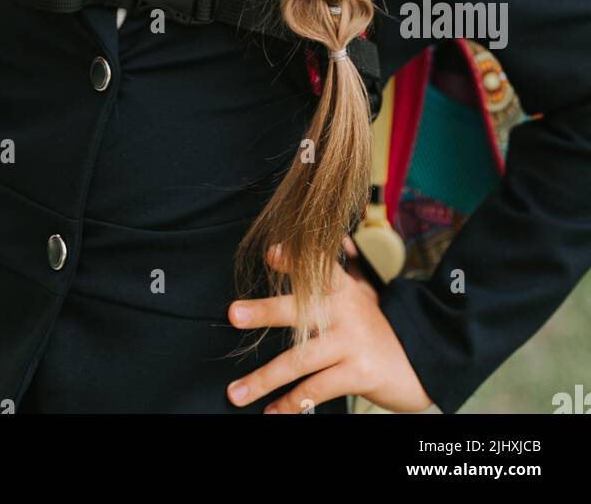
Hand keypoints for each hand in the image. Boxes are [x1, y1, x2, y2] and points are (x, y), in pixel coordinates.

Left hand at [225, 236, 433, 413]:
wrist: (422, 362)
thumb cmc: (379, 330)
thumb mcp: (364, 297)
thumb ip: (341, 277)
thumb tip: (328, 243)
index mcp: (343, 289)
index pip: (318, 267)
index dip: (294, 259)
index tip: (271, 253)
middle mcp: (346, 310)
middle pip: (299, 308)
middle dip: (265, 311)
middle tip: (234, 314)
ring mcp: (352, 342)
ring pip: (299, 360)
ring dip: (263, 378)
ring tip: (236, 392)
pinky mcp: (358, 372)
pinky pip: (315, 389)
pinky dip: (291, 405)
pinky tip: (272, 412)